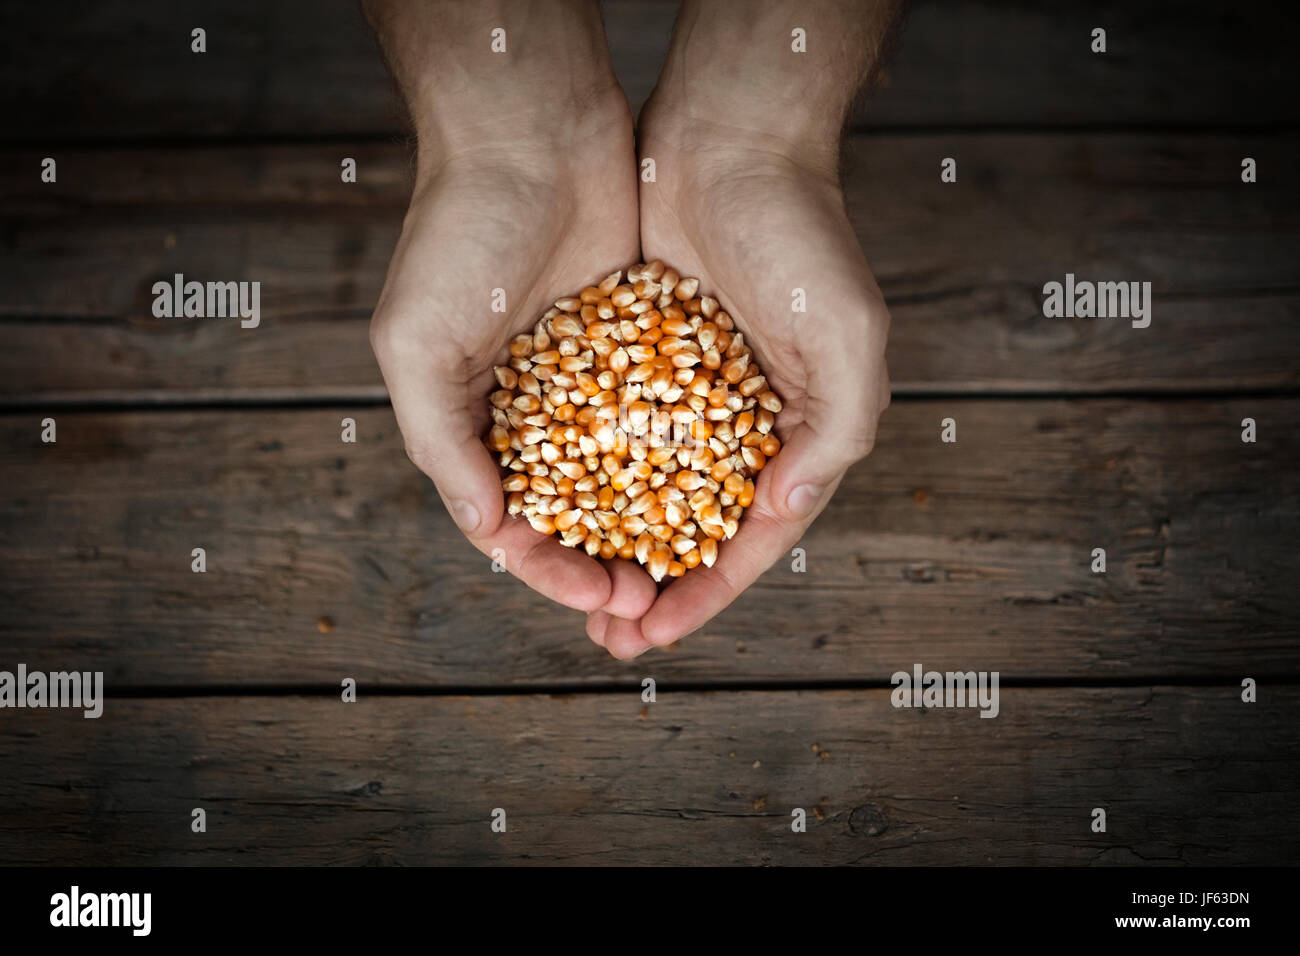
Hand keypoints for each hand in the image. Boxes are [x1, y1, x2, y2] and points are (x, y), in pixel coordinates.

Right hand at [369, 95, 656, 619]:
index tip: (600, 596)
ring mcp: (587, 380)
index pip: (513, 524)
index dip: (553, 569)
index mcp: (468, 422)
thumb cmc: (459, 235)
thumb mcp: (417, 343)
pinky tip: (721, 498)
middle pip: (575, 514)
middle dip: (607, 565)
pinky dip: (684, 462)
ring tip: (688, 570)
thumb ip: (440, 443)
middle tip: (651, 606)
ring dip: (650, 529)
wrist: (533, 131)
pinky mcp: (639, 344)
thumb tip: (488, 531)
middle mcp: (530, 411)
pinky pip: (666, 418)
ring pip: (626, 477)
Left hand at [586, 105, 891, 657]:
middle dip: (649, 585)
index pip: (751, 537)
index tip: (655, 636)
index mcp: (798, 432)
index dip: (705, 593)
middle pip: (690, 527)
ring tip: (568, 588)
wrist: (730, 139)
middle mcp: (741, 423)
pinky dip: (581, 473)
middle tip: (605, 637)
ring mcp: (684, 393)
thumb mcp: (849, 335)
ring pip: (641, 490)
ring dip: (609, 542)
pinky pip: (603, 430)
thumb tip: (787, 509)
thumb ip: (835, 430)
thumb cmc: (802, 235)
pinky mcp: (633, 357)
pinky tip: (545, 508)